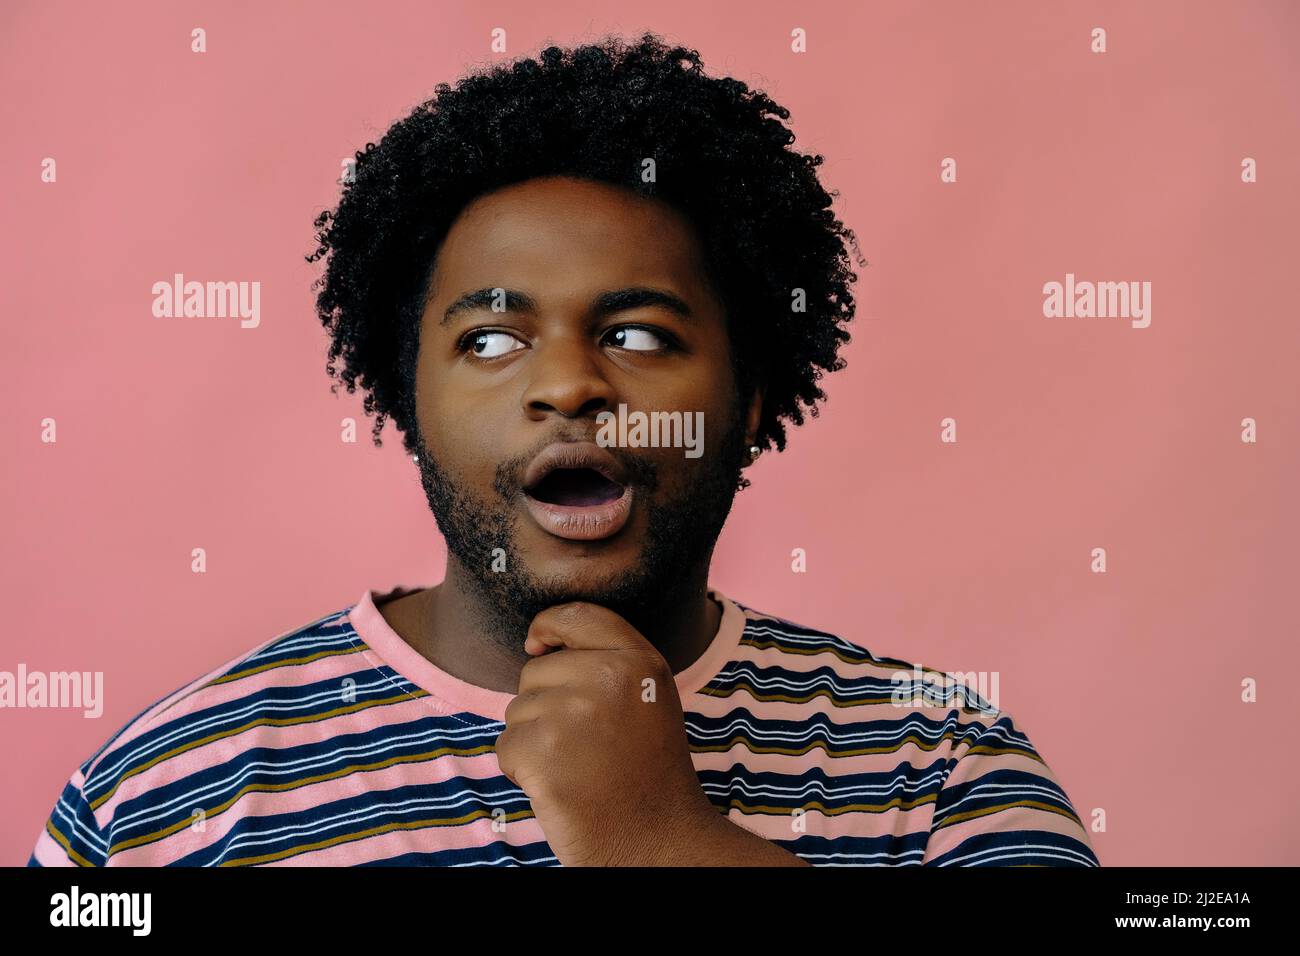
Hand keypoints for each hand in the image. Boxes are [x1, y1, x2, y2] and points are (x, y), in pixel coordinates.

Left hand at [494, 601, 720, 865]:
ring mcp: (573, 712)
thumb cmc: (646, 773)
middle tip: (585, 745)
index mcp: (638, 660)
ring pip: (518, 710)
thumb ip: (607, 662)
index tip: (537, 644)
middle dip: (545, 705)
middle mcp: (608, 677)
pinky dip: (522, 770)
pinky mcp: (541, 750)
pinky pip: (507, 746)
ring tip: (577, 767)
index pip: (578, 614)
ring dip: (534, 740)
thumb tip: (536, 644)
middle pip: (537, 670)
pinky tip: (560, 786)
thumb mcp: (648, 699)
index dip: (548, 626)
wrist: (656, 842)